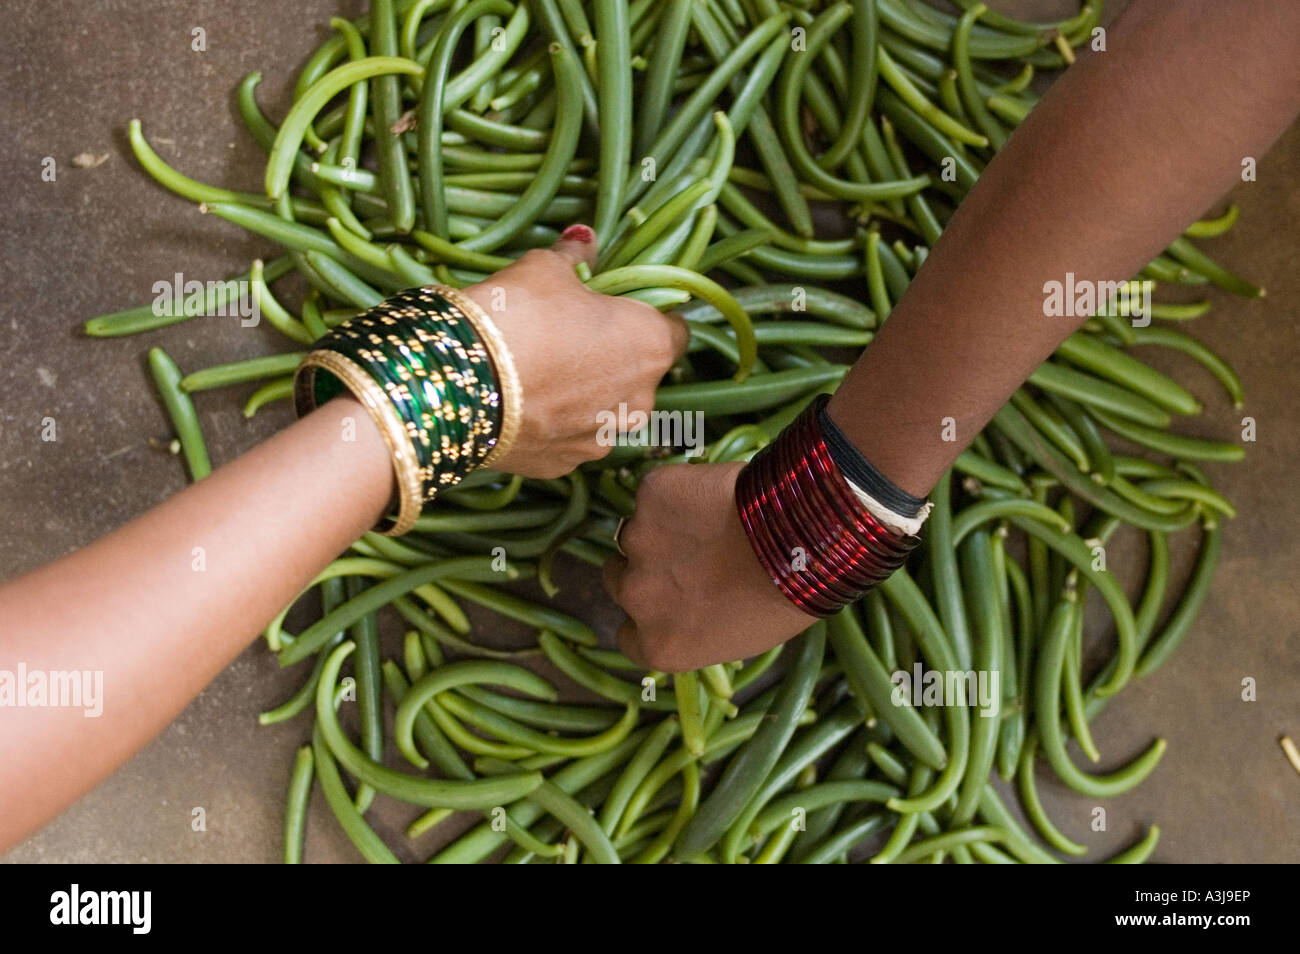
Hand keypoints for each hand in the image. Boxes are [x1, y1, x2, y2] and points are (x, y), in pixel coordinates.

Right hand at [462, 225, 687, 478]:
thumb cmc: (520, 314)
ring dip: (586, 396)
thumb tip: (585, 240)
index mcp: (652, 344)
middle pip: (640, 375)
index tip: (617, 310)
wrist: (463, 384)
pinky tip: (523, 406)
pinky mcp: (566, 465)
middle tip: (569, 338)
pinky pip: (570, 438)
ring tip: (541, 376)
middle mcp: (641, 399)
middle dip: (614, 358)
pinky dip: (555, 424)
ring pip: (606, 412)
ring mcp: (604, 439)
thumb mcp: (545, 269)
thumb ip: (574, 258)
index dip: (648, 318)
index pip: (675, 331)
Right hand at [602, 461, 815, 671]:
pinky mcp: (650, 494)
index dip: (646, 616)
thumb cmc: (782, 599)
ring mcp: (637, 541)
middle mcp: (636, 598)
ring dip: (660, 529)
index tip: (671, 601)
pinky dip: (676, 492)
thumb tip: (689, 610)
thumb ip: (692, 628)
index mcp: (657, 645)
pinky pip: (655, 492)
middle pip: (618, 579)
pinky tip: (711, 495)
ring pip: (635, 532)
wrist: (801, 540)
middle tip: (687, 555)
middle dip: (645, 568)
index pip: (627, 635)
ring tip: (706, 521)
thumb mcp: (734, 639)